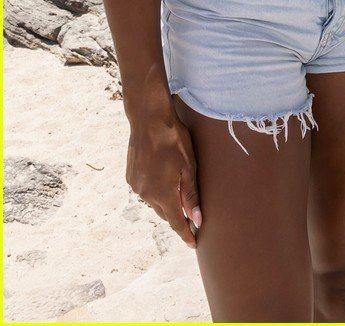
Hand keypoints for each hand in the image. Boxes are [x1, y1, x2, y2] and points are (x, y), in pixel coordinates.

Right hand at [126, 107, 200, 247]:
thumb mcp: (188, 166)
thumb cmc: (173, 139)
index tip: (193, 243)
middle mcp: (146, 194)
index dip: (185, 233)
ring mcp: (136, 186)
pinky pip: (145, 190)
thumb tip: (196, 219)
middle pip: (165, 213)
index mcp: (163, 193)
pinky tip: (162, 178)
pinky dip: (155, 189)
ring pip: (154, 201)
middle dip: (176, 217)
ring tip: (177, 193)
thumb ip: (191, 195)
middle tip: (190, 218)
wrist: (148, 119)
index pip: (176, 221)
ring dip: (165, 201)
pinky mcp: (130, 176)